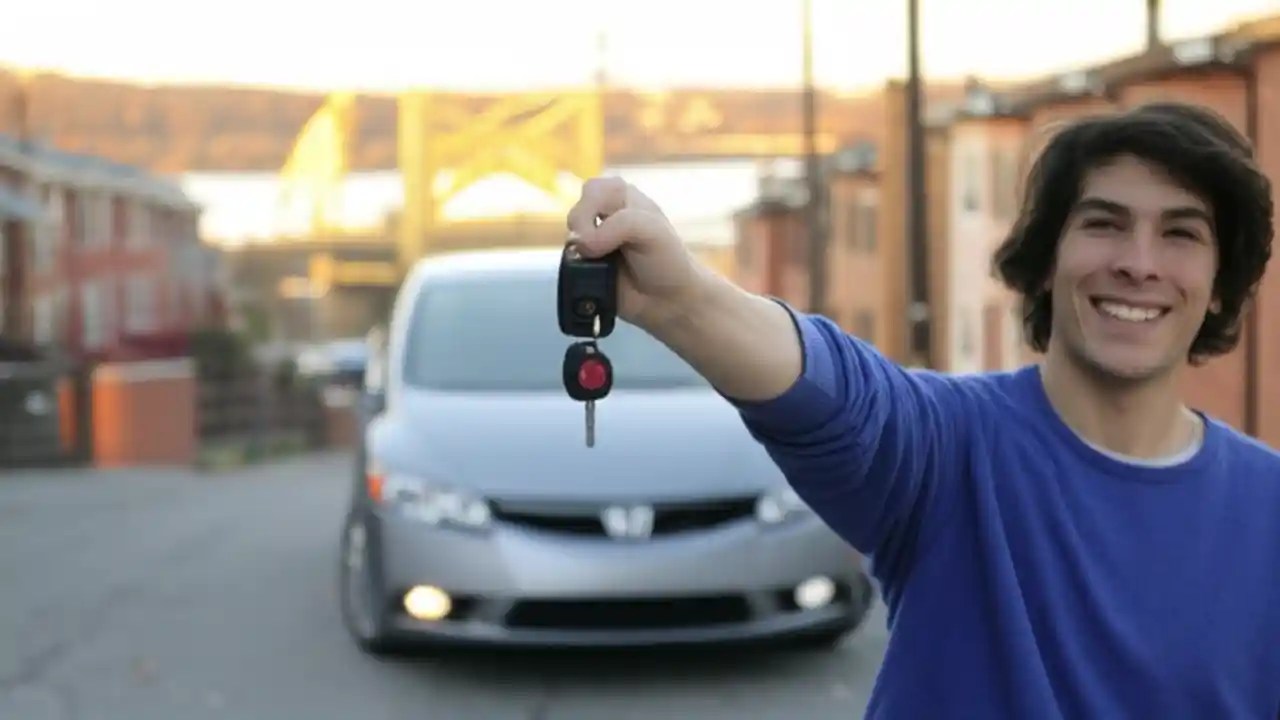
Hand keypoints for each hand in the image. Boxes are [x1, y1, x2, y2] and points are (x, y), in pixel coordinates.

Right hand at [566, 176, 704, 331]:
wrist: (668, 303)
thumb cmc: (667, 260)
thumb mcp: (651, 229)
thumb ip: (619, 225)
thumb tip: (580, 244)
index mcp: (622, 198)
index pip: (593, 190)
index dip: (591, 208)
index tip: (605, 231)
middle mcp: (605, 216)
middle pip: (575, 211)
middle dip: (582, 229)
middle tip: (596, 249)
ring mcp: (593, 243)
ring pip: (569, 237)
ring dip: (578, 251)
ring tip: (597, 263)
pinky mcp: (585, 268)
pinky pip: (567, 263)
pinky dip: (573, 268)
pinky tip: (589, 274)